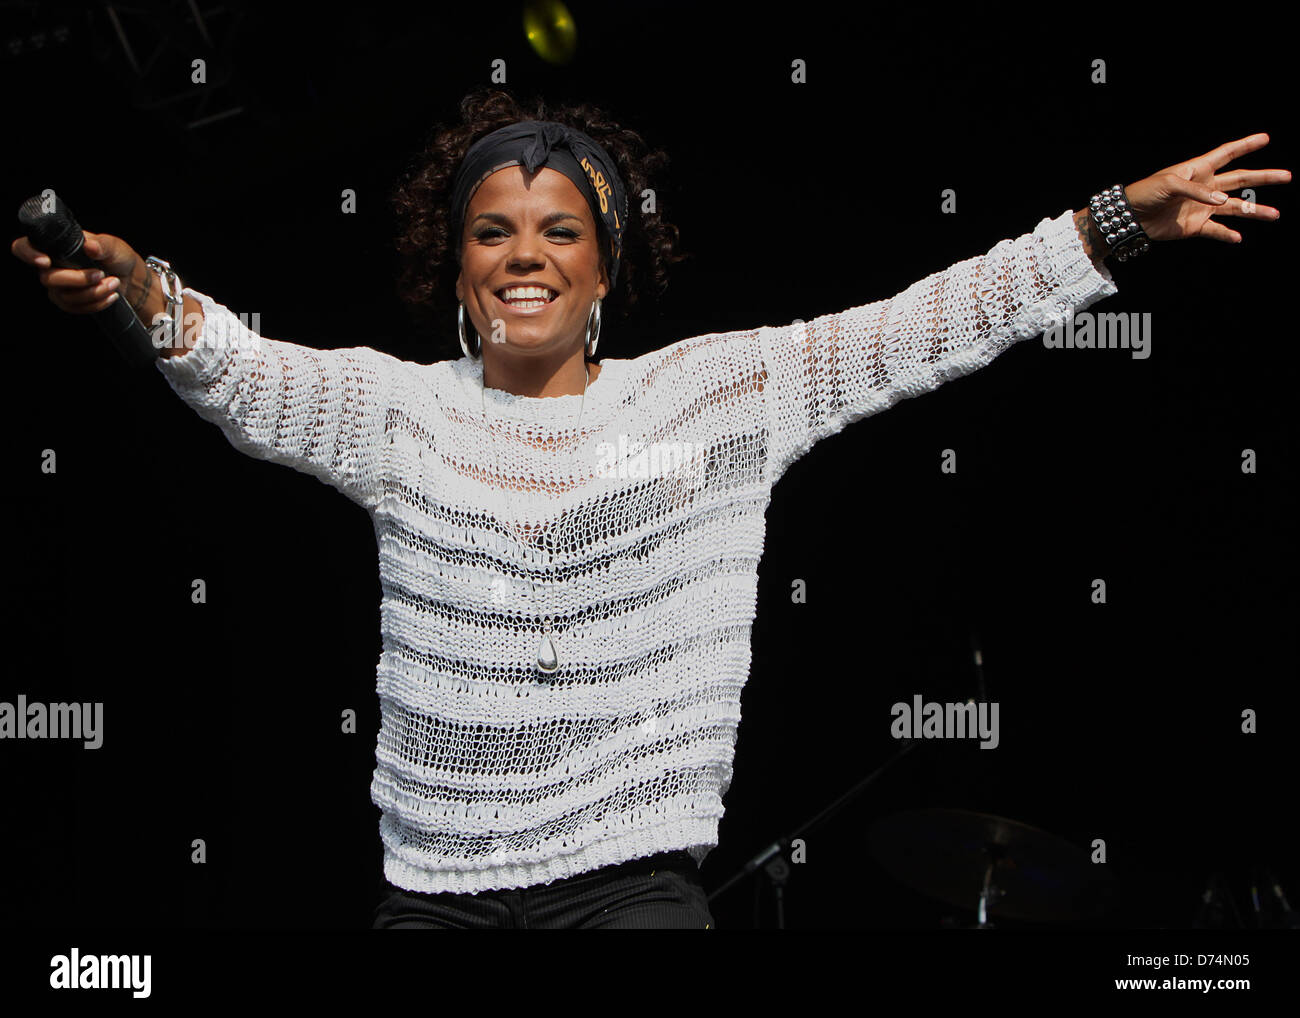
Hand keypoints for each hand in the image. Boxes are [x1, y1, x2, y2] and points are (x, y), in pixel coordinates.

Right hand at [11, 230, 140, 313]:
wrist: (130, 277)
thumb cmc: (118, 256)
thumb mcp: (114, 246)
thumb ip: (102, 245)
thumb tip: (89, 246)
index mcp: (56, 246)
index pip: (24, 247)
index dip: (28, 254)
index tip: (46, 262)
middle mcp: (52, 266)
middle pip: (48, 279)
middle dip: (77, 280)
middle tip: (101, 274)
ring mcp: (58, 286)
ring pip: (64, 296)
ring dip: (93, 293)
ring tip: (113, 283)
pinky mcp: (69, 301)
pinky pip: (75, 308)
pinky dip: (96, 303)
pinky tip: (111, 295)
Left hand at [1122, 133, 1289, 243]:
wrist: (1130, 217)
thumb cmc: (1146, 192)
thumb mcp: (1169, 184)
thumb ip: (1196, 190)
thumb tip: (1222, 200)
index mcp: (1199, 169)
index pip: (1227, 154)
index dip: (1245, 145)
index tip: (1265, 138)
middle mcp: (1206, 187)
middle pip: (1241, 180)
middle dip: (1263, 177)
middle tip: (1287, 175)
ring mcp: (1203, 207)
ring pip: (1235, 207)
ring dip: (1254, 211)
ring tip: (1275, 214)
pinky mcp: (1195, 226)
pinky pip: (1216, 230)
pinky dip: (1227, 234)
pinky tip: (1238, 238)